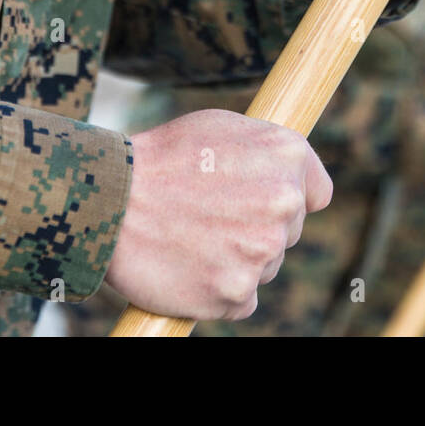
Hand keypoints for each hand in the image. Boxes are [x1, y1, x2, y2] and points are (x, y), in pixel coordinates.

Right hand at [106, 109, 331, 320]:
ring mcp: (263, 250)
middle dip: (256, 228)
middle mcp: (285, 202)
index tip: (259, 201)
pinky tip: (189, 266)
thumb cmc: (160, 158)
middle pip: (289, 232)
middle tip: (207, 216)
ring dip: (236, 259)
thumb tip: (291, 176)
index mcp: (287, 154)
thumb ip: (265, 151)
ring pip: (265, 265)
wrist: (108, 199)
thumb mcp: (220, 126)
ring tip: (191, 237)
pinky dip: (219, 290)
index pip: (316, 193)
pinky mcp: (237, 292)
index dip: (287, 197)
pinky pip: (242, 299)